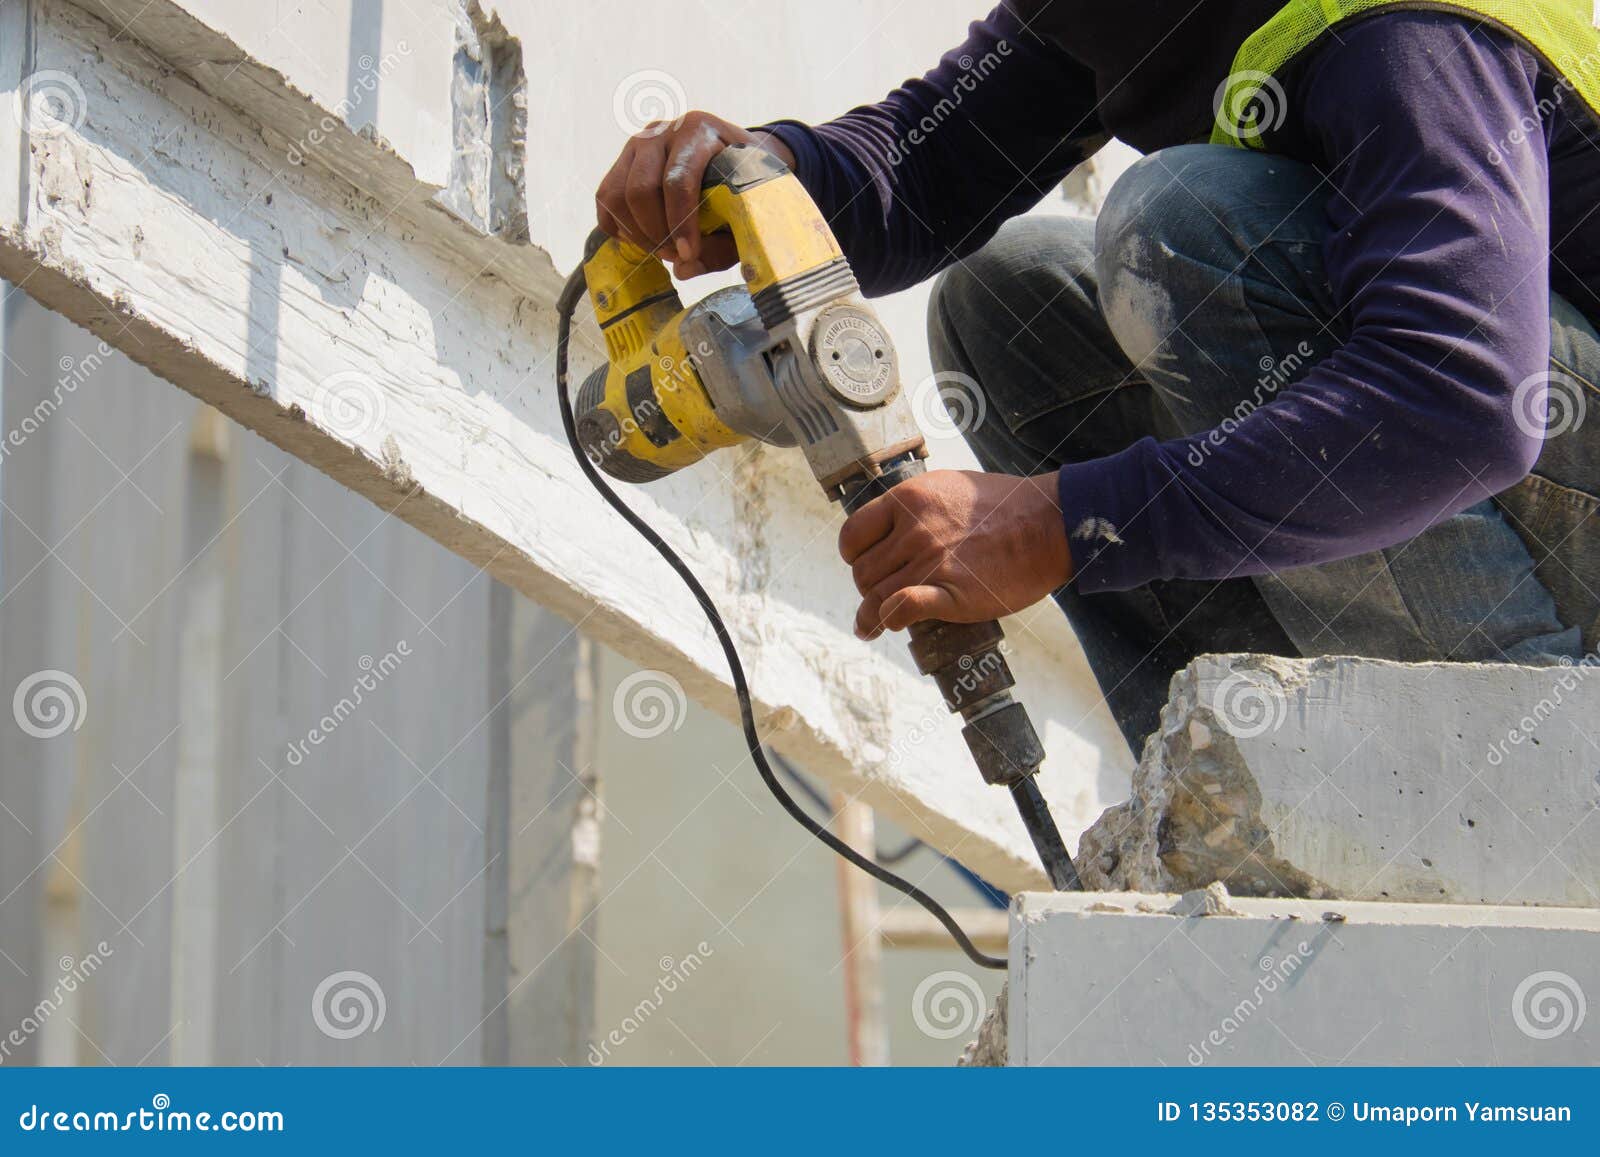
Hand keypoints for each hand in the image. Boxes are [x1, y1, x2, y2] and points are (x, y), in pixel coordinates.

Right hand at [595, 111, 797, 277]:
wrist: (731, 155)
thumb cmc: (742, 185)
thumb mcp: (745, 212)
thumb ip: (721, 244)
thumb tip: (684, 268)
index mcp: (698, 131)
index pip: (678, 179)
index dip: (680, 223)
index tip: (688, 254)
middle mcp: (661, 132)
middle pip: (640, 189)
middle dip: (656, 232)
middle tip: (677, 256)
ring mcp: (636, 145)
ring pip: (616, 195)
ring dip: (636, 234)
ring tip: (663, 250)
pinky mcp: (621, 162)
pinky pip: (605, 199)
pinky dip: (618, 227)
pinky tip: (643, 239)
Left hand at [838, 470, 1073, 639]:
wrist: (1050, 524)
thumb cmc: (1005, 505)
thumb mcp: (949, 487)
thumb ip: (915, 507)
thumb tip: (890, 528)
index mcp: (909, 500)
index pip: (852, 536)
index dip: (854, 556)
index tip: (864, 564)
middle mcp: (914, 531)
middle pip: (863, 572)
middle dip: (868, 587)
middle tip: (881, 595)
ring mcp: (932, 562)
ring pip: (877, 597)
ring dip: (873, 613)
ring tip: (874, 624)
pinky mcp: (953, 592)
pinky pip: (903, 608)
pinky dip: (890, 620)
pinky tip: (887, 626)